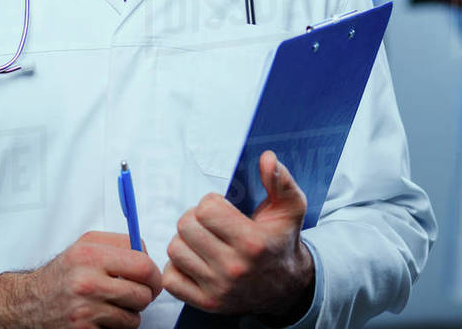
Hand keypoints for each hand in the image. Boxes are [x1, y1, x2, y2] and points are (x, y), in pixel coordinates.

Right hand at [0, 231, 161, 328]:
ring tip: (113, 305)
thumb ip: (118, 244)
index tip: (151, 279)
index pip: (142, 265)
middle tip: (137, 294)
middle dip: (145, 296)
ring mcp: (84, 311)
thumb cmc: (63, 274)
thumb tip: (148, 253)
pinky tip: (101, 318)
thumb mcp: (85, 246)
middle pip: (143, 294)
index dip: (154, 274)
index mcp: (89, 255)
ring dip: (129, 314)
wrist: (28, 304)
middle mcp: (86, 282)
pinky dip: (115, 327)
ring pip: (134, 317)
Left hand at [163, 150, 314, 322]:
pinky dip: (177, 266)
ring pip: (175, 249)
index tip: (222, 209)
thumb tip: (267, 158)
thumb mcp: (291, 207)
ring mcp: (218, 288)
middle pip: (185, 226)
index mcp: (253, 243)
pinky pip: (170, 278)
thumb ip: (280, 180)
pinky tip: (195, 260)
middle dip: (195, 218)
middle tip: (210, 223)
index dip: (211, 202)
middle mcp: (234, 268)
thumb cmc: (282, 240)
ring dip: (185, 241)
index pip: (206, 209)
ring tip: (203, 241)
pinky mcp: (205, 303)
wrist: (286, 287)